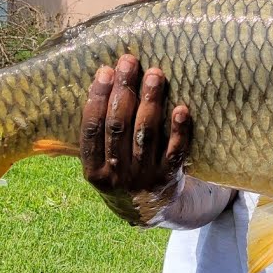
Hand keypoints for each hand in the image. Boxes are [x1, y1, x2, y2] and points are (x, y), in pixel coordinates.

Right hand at [79, 54, 191, 224]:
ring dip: (150, 101)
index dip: (97, 98)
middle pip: (119, 127)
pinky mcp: (169, 177)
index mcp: (93, 170)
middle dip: (124, 91)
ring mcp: (144, 177)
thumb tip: (101, 80)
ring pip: (146, 135)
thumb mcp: (98, 163)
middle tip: (129, 62)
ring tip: (154, 74)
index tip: (105, 70)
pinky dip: (179, 130)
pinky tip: (181, 109)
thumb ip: (95, 133)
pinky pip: (175, 151)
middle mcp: (117, 175)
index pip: (91, 129)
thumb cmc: (119, 172)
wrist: (146, 210)